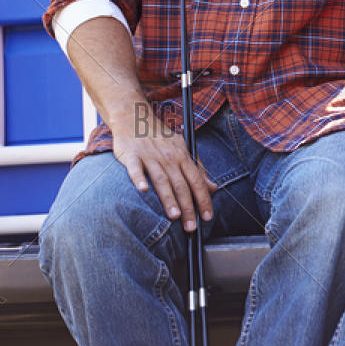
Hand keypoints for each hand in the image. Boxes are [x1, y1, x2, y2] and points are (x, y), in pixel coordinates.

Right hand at [110, 100, 215, 231]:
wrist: (134, 118)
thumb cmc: (160, 137)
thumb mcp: (183, 149)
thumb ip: (198, 169)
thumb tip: (213, 188)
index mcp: (183, 156)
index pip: (197, 181)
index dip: (203, 200)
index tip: (207, 217)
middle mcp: (168, 157)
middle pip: (181, 184)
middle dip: (188, 207)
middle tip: (191, 227)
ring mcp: (150, 156)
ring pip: (161, 180)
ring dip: (168, 198)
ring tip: (174, 216)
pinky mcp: (131, 155)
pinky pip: (135, 168)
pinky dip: (139, 179)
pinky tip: (143, 190)